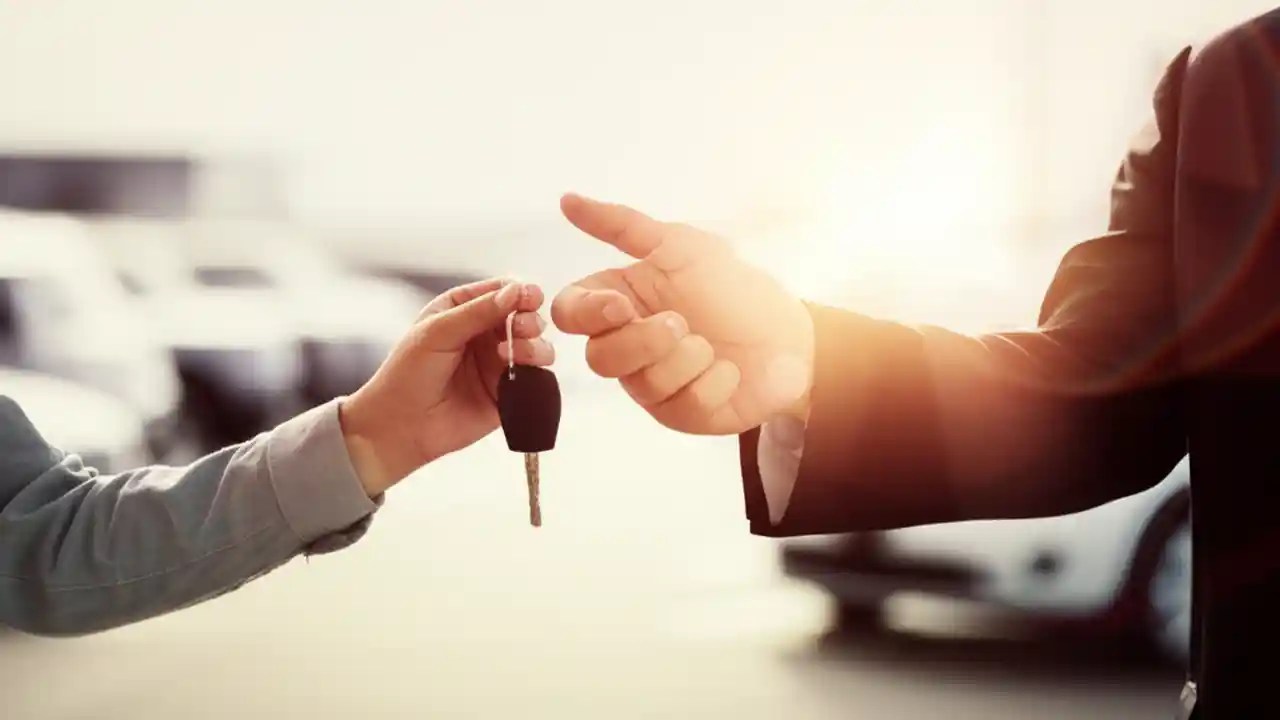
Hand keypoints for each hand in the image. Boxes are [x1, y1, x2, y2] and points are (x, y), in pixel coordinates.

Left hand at [339, 278, 552, 495]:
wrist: (400, 427)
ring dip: (536, 345)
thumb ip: (478, 311)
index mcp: (464, 309)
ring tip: (517, 354)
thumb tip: (516, 291)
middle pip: (525, 316)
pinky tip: (519, 373)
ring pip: (536, 345)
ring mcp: (498, 362)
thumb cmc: (407, 374)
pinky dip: (537, 371)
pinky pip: (535, 377)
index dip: (520, 291)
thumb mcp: (437, 332)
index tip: (530, 297)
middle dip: (530, 319)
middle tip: (522, 328)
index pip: (502, 290)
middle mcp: (485, 333)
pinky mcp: (508, 392)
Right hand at [553, 194, 813, 435]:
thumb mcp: (680, 246)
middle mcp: (627, 345)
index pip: (569, 313)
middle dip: (643, 341)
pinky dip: (712, 383)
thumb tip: (567, 199)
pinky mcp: (680, 413)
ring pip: (639, 383)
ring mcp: (651, 384)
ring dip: (685, 360)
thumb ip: (622, 226)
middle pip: (598, 358)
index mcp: (620, 302)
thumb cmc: (733, 287)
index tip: (620, 305)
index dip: (586, 314)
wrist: (790, 335)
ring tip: (711, 346)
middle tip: (681, 323)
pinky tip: (730, 371)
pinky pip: (679, 405)